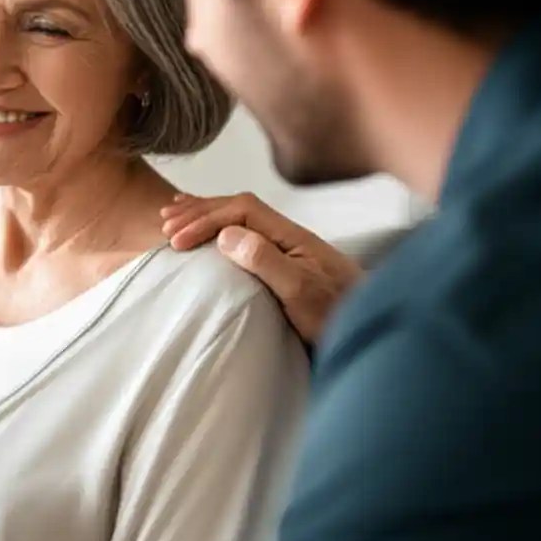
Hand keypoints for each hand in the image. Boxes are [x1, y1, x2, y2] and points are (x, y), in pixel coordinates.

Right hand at [161, 193, 363, 344]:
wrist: (374, 332)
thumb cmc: (339, 317)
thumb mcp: (300, 292)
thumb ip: (266, 260)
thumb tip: (227, 233)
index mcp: (291, 236)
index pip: (240, 210)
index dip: (205, 219)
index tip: (177, 240)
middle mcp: (291, 237)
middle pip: (239, 208)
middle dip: (200, 212)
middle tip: (166, 223)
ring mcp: (291, 251)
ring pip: (243, 220)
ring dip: (209, 217)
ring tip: (177, 218)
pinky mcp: (290, 267)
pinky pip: (249, 236)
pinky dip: (222, 231)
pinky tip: (213, 238)